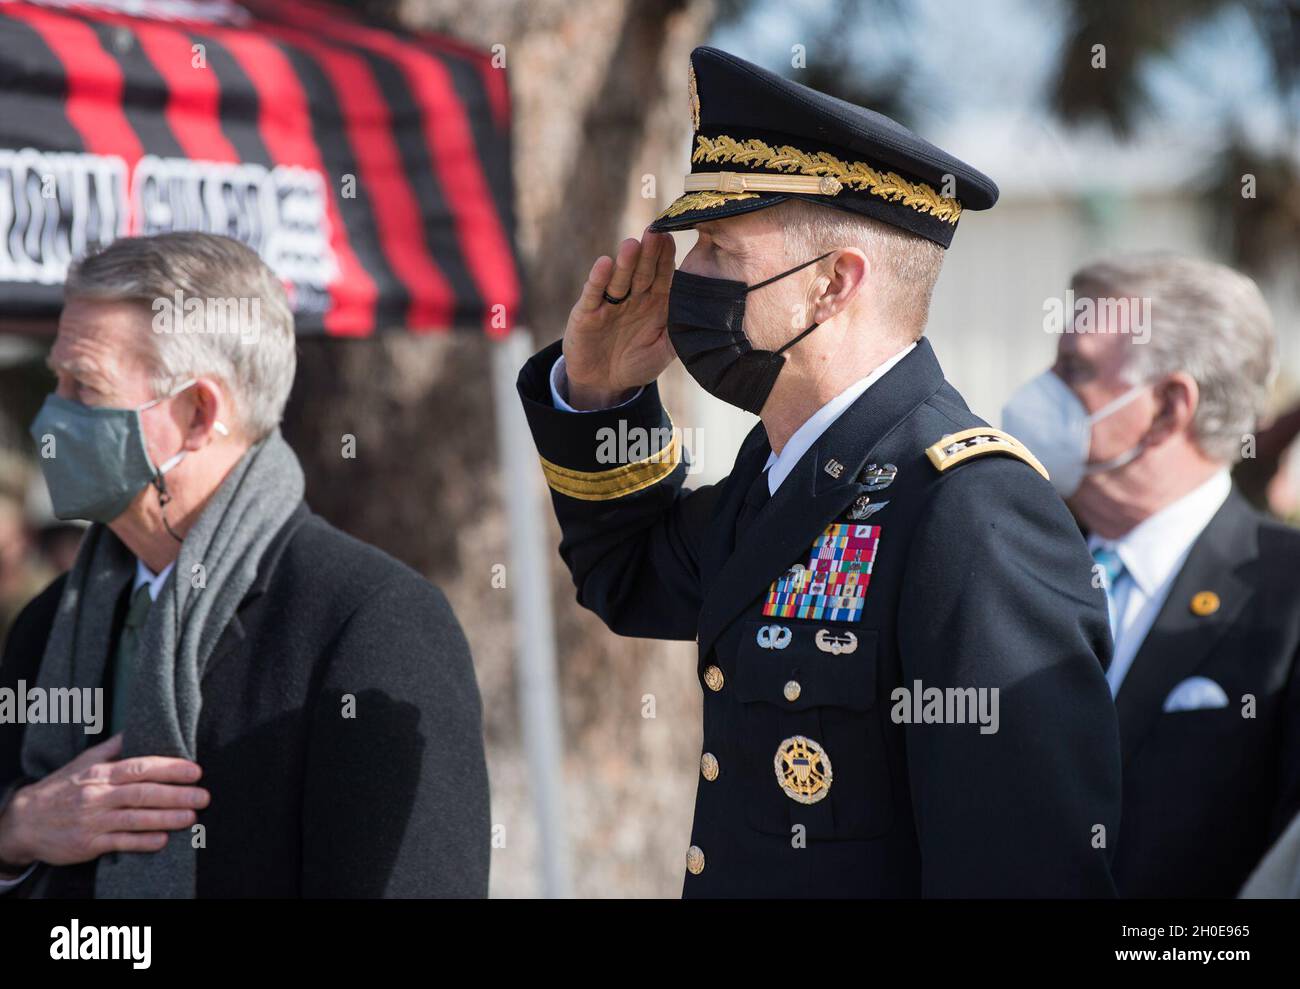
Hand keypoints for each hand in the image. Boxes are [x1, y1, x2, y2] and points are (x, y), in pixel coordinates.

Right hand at [0, 734, 208, 869]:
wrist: (24, 821)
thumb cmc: (62, 788)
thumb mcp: (84, 762)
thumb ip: (113, 747)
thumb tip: (138, 728)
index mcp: (101, 773)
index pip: (141, 767)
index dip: (170, 768)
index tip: (195, 770)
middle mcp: (98, 796)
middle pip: (143, 793)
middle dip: (176, 794)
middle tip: (203, 796)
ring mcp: (93, 821)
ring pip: (135, 819)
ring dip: (166, 818)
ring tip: (191, 817)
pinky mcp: (88, 844)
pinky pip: (120, 843)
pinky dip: (142, 842)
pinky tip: (162, 840)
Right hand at [561, 228, 676, 408]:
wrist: (603, 383)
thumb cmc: (636, 364)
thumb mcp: (662, 352)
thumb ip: (678, 335)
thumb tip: (701, 320)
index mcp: (655, 303)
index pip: (663, 276)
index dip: (666, 258)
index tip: (673, 238)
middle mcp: (633, 298)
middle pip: (642, 272)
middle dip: (649, 253)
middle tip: (655, 232)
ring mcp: (609, 303)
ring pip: (620, 279)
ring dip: (625, 263)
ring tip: (632, 244)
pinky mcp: (587, 313)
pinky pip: (593, 294)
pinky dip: (598, 280)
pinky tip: (603, 264)